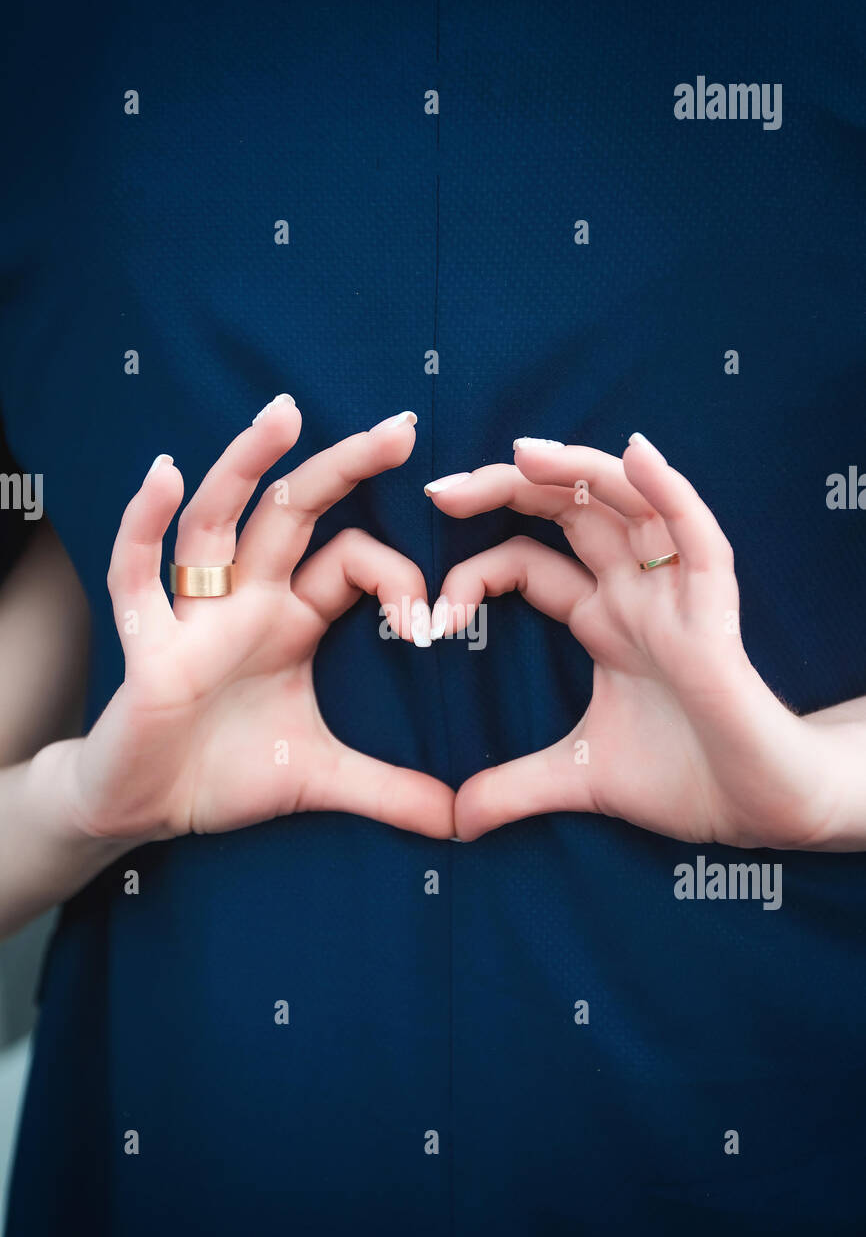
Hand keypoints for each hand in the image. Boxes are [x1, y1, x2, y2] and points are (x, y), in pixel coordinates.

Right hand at [44, 400, 453, 841]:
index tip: (435, 623)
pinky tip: (161, 474)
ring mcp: (193, 615)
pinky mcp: (147, 646)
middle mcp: (246, 600)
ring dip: (247, 465)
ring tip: (286, 413)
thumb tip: (459, 824)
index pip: (352, 561)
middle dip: (344, 466)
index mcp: (292, 618)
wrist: (148, 809)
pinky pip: (137, 577)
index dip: (398, 577)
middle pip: (293, 512)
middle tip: (403, 426)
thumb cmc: (227, 773)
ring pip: (217, 521)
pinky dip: (144, 525)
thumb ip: (389, 791)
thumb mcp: (322, 778)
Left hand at [427, 434, 837, 847]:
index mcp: (601, 619)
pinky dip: (671, 494)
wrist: (760, 809)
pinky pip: (698, 539)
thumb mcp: (579, 777)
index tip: (427, 616)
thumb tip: (456, 822)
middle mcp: (635, 594)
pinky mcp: (716, 614)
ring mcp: (675, 596)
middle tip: (439, 488)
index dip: (474, 571)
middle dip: (506, 488)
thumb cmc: (686, 778)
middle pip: (568, 511)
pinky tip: (636, 458)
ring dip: (578, 471)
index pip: (526, 563)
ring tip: (519, 451)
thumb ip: (515, 789)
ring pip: (628, 504)